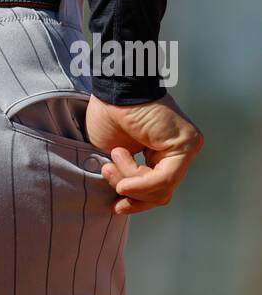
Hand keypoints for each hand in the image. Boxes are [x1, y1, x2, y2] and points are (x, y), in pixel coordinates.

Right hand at [84, 93, 202, 215]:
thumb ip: (125, 177)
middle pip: (160, 192)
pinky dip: (141, 182)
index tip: (117, 206)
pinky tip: (123, 171)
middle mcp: (177, 152)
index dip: (136, 201)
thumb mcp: (114, 156)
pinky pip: (165, 179)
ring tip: (114, 157)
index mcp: (160, 154)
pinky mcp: (187, 144)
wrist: (114, 88)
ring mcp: (186, 147)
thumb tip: (127, 198)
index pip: (157, 189)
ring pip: (162, 188)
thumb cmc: (109, 114)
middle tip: (108, 175)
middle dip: (130, 191)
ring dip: (130, 179)